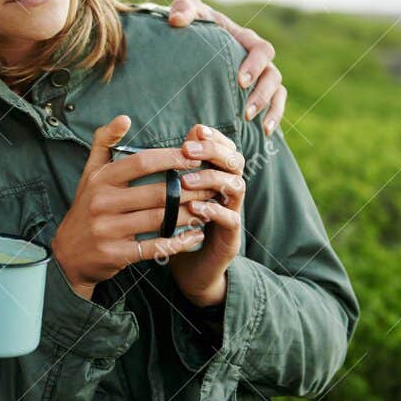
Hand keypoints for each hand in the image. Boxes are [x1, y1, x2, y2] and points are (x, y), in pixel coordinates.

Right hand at [51, 116, 213, 299]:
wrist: (68, 254)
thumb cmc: (86, 207)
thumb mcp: (89, 173)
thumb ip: (104, 142)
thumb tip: (124, 118)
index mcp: (101, 179)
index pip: (142, 162)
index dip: (171, 158)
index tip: (195, 157)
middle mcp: (103, 203)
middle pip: (157, 192)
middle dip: (189, 189)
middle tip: (211, 185)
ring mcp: (109, 230)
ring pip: (160, 219)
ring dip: (189, 214)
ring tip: (209, 208)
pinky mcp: (117, 253)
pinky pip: (155, 247)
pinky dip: (179, 242)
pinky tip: (196, 235)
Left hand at [163, 124, 246, 307]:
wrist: (187, 269)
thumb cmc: (176, 227)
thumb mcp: (171, 195)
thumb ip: (171, 169)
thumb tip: (163, 142)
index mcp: (217, 177)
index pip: (225, 147)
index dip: (214, 137)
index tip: (195, 131)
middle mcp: (229, 192)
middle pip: (236, 161)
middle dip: (213, 151)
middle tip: (188, 150)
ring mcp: (233, 213)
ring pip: (237, 186)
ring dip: (212, 179)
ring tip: (186, 181)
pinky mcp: (231, 237)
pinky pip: (231, 219)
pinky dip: (214, 211)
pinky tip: (195, 208)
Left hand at [168, 0, 286, 135]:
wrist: (191, 40)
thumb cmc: (194, 24)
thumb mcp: (188, 11)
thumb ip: (184, 9)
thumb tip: (176, 20)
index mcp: (245, 39)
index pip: (261, 49)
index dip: (255, 65)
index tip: (241, 81)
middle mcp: (257, 59)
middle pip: (273, 74)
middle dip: (262, 93)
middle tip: (246, 110)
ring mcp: (260, 77)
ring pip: (277, 91)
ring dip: (268, 108)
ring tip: (250, 121)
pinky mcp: (256, 92)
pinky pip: (275, 105)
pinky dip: (273, 118)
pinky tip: (264, 133)